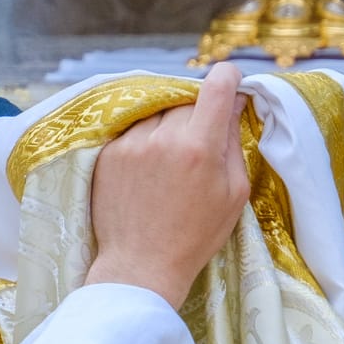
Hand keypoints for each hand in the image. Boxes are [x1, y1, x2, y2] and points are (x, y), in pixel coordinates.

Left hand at [84, 64, 249, 309]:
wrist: (141, 265)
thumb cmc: (196, 235)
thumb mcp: (233, 193)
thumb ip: (233, 142)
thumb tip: (234, 101)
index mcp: (199, 148)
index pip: (216, 86)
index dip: (228, 77)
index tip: (231, 83)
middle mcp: (163, 137)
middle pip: (187, 100)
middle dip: (198, 115)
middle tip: (199, 146)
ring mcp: (131, 143)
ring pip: (159, 112)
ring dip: (169, 125)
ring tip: (171, 162)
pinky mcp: (108, 152)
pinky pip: (135, 128)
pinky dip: (146, 139)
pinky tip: (150, 170)